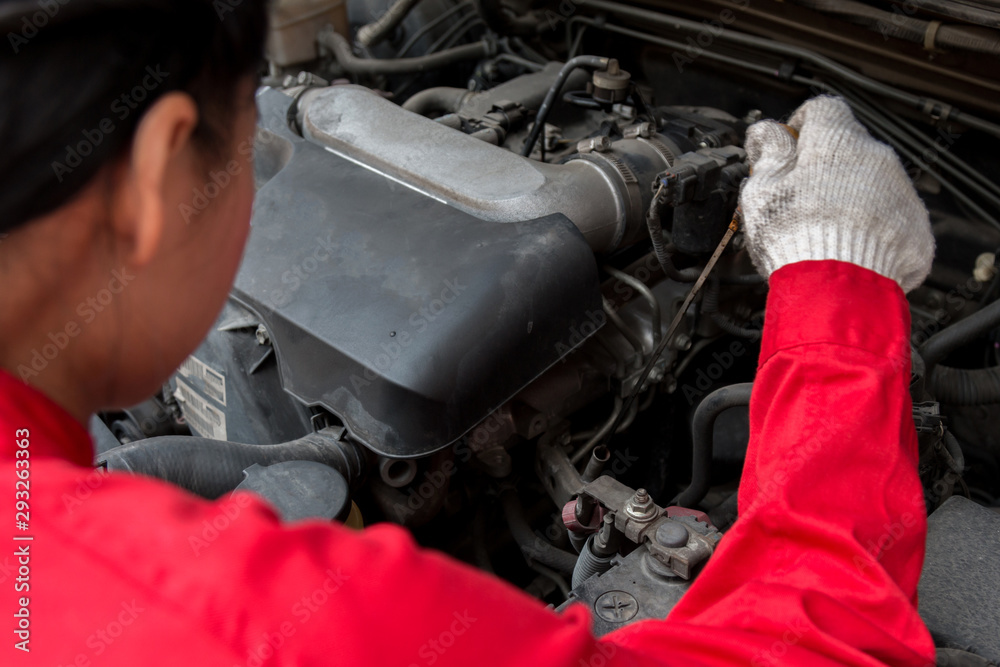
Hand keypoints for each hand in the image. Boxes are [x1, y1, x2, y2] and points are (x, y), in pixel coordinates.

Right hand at [739, 95, 933, 292]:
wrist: (836, 289)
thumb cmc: (796, 238)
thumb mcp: (762, 189)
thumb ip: (767, 152)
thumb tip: (766, 132)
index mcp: (835, 143)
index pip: (822, 110)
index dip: (802, 125)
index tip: (790, 145)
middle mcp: (875, 158)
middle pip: (849, 149)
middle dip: (825, 167)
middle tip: (799, 197)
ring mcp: (900, 191)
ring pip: (872, 182)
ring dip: (850, 196)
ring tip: (823, 229)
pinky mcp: (914, 225)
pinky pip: (890, 215)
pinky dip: (870, 225)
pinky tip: (847, 246)